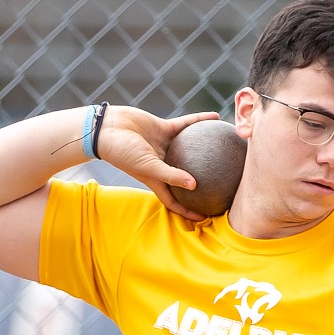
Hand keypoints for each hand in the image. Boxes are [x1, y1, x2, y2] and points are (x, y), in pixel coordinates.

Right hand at [96, 106, 219, 221]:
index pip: (174, 201)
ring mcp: (165, 147)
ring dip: (206, 148)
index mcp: (156, 180)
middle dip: (203, 184)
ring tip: (226, 148)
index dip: (188, 212)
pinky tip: (216, 117)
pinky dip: (199, 120)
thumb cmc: (123, 152)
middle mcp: (163, 165)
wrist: (107, 128)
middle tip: (223, 186)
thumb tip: (194, 185)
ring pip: (190, 150)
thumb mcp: (148, 167)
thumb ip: (171, 175)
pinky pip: (186, 125)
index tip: (205, 218)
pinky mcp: (164, 129)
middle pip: (186, 178)